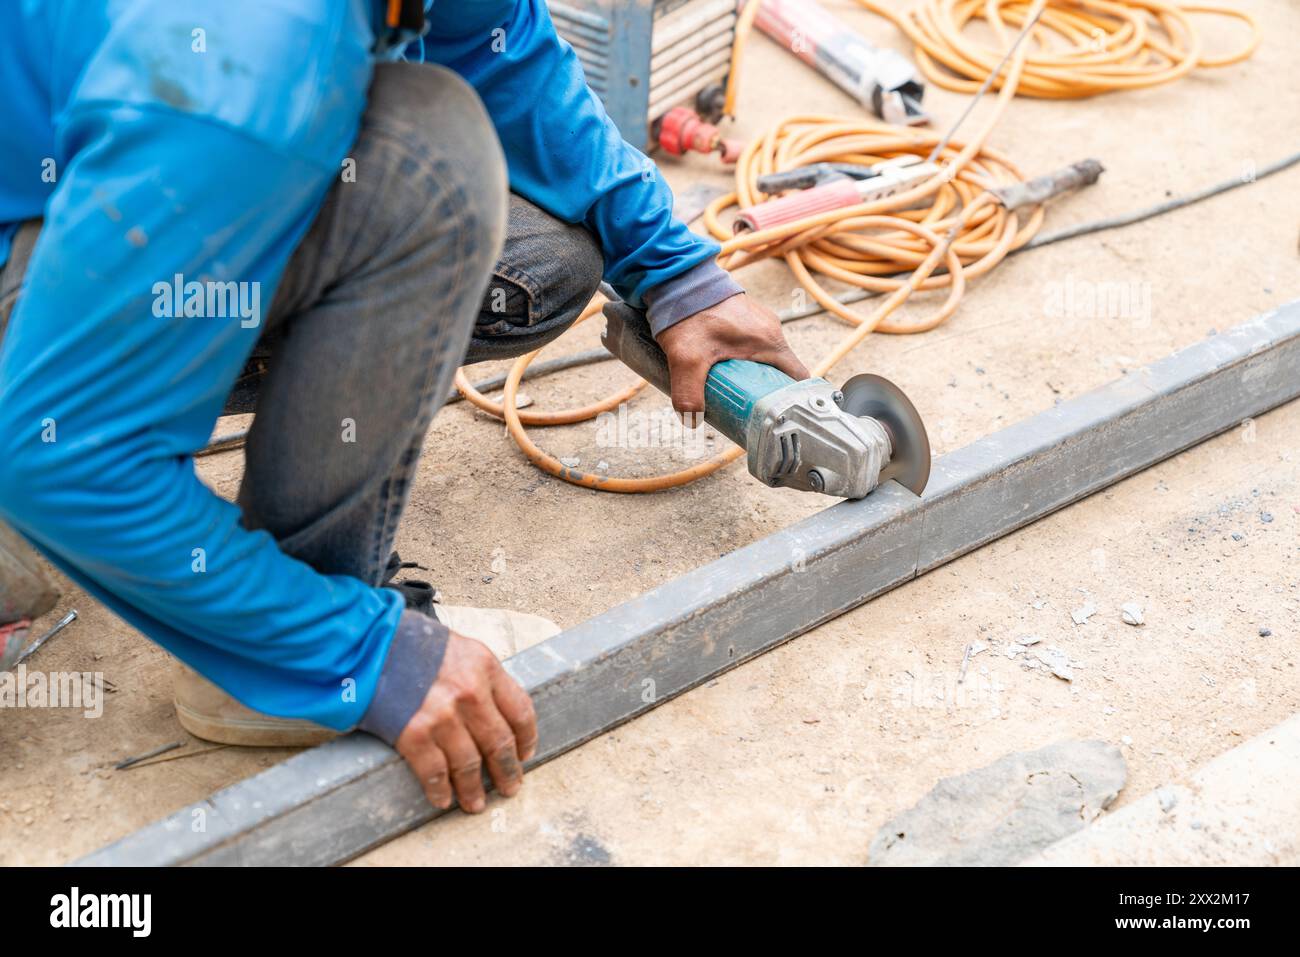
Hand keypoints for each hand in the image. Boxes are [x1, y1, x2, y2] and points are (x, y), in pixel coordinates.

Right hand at [394, 631, 537, 812]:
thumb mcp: (458, 648)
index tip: (525, 753)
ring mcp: (442, 715)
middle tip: (510, 787)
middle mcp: (469, 692)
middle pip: (499, 742)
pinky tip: (443, 799)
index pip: (520, 710)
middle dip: (507, 770)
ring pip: (469, 764)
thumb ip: (479, 676)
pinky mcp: (414, 734)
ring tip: (476, 803)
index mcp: (485, 667)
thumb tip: (494, 710)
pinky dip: (440, 790)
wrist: (368, 645)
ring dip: (474, 788)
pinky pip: (435, 772)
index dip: (526, 738)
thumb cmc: (412, 643)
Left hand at [656, 292, 809, 417]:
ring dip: (750, 376)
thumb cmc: (689, 311)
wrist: (675, 278)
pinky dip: (740, 360)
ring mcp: (757, 322)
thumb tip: (691, 420)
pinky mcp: (742, 318)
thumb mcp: (687, 358)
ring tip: (730, 391)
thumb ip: (689, 392)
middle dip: (765, 393)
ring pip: (763, 359)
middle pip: (779, 372)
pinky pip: (749, 346)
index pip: (797, 378)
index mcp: (770, 341)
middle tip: (747, 411)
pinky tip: (719, 368)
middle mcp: (769, 330)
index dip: (792, 400)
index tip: (780, 417)